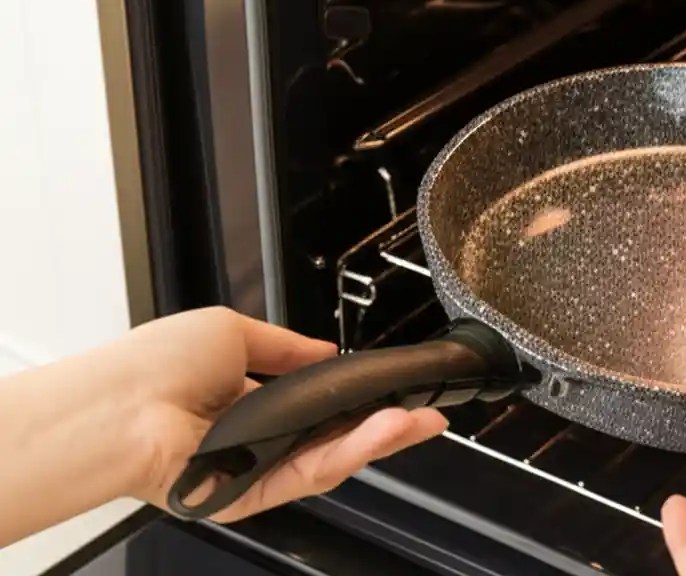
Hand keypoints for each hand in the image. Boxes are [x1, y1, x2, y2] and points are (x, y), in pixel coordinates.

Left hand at [124, 307, 447, 521]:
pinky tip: (384, 431)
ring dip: (380, 440)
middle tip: (429, 414)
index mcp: (250, 399)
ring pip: (333, 459)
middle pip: (336, 437)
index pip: (320, 405)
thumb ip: (287, 347)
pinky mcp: (254, 493)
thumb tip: (326, 351)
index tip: (397, 388)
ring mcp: (258, 467)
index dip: (361, 399)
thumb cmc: (152, 367)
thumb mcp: (231, 333)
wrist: (114, 409)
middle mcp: (258, 437)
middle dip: (386, 426)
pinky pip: (312, 473)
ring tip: (420, 422)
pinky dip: (352, 452)